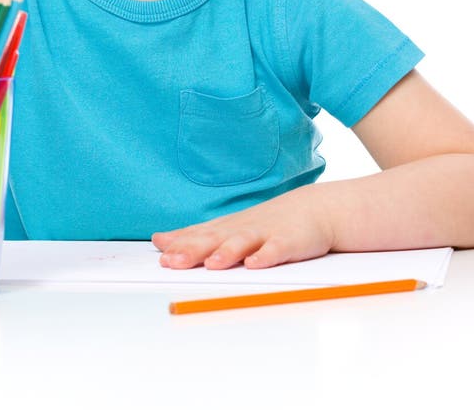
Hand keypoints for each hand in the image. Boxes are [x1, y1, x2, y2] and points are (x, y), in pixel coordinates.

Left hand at [152, 185, 335, 269]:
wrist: (314, 209)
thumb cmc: (265, 223)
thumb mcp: (228, 227)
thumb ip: (195, 236)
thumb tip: (160, 241)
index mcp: (226, 228)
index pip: (198, 236)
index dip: (178, 246)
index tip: (159, 256)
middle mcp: (241, 228)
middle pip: (214, 239)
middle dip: (192, 251)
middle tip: (172, 262)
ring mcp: (265, 233)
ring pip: (243, 243)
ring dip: (227, 253)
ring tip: (212, 263)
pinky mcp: (289, 241)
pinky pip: (276, 249)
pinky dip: (266, 256)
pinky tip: (255, 264)